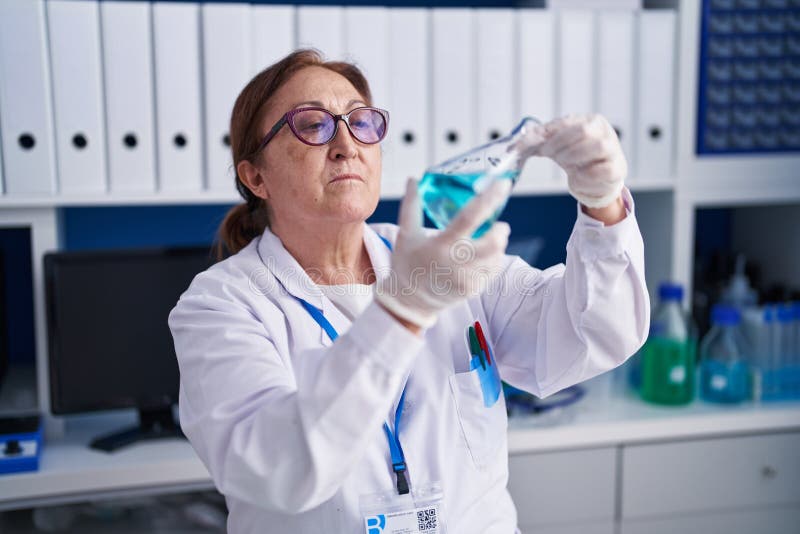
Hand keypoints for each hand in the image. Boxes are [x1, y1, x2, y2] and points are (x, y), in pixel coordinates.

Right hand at [375, 178, 510, 328]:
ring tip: (489, 240)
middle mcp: (456, 263)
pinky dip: (493, 260)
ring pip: (497, 257)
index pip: (469, 217)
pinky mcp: (473, 289)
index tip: (502, 185)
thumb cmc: (407, 264)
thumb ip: (411, 206)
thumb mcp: (406, 234)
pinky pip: (492, 271)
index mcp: (440, 245)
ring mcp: (467, 279)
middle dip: (500, 230)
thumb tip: (413, 180)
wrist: (408, 301)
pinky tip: (483, 257)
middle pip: (493, 242)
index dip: (488, 199)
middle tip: (498, 225)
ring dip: (498, 245)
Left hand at [535, 114, 626, 208]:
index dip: (549, 135)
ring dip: (575, 156)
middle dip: (561, 144)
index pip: (566, 122)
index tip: (535, 147)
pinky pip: (602, 170)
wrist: (597, 179)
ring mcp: (613, 149)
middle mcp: (604, 132)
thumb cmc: (577, 157)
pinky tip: (578, 177)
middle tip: (550, 155)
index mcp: (590, 121)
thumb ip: (540, 141)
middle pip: (583, 131)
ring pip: (597, 146)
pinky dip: (585, 175)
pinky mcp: (617, 169)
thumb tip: (515, 145)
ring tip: (567, 165)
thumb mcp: (558, 145)